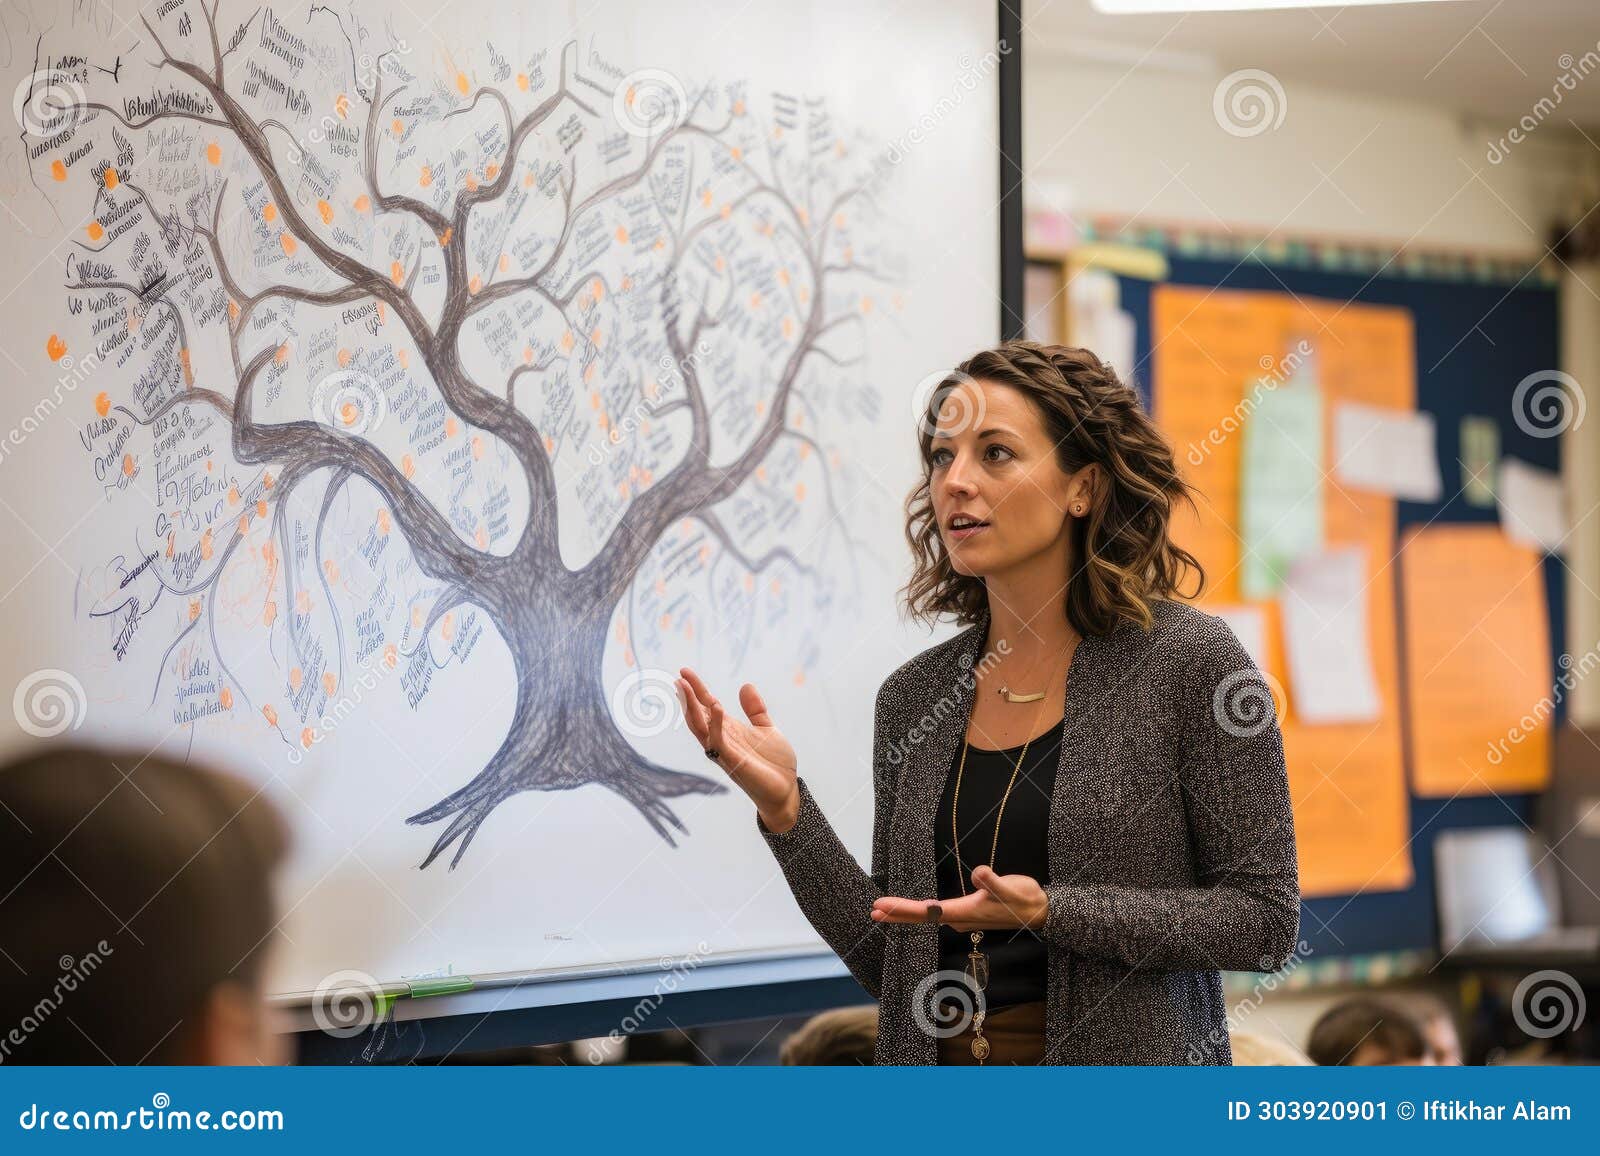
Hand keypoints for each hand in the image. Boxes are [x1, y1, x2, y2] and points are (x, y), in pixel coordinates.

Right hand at [677, 666, 799, 830]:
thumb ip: (755, 709)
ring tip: (685, 687)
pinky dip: (715, 724)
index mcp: (729, 730)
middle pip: (697, 716)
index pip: (707, 706)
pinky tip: (717, 706)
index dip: (697, 689)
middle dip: (688, 697)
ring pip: (701, 728)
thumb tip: (745, 686)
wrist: (786, 790)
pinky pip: (719, 741)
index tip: (684, 671)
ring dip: (692, 708)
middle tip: (679, 677)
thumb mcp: (767, 729)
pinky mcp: (734, 761)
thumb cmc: (774, 764)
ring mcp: (725, 751)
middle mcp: (722, 740)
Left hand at [870, 865, 1048, 932]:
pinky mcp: (970, 912)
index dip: (902, 909)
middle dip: (897, 914)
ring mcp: (965, 917)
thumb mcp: (1011, 888)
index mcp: (965, 912)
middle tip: (872, 910)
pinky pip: (938, 913)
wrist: (1041, 911)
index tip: (880, 906)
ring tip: (885, 909)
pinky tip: (917, 910)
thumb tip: (979, 872)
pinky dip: (922, 911)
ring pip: (929, 916)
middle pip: (923, 917)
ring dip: (907, 913)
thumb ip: (994, 882)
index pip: (927, 912)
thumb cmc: (1024, 899)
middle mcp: (961, 918)